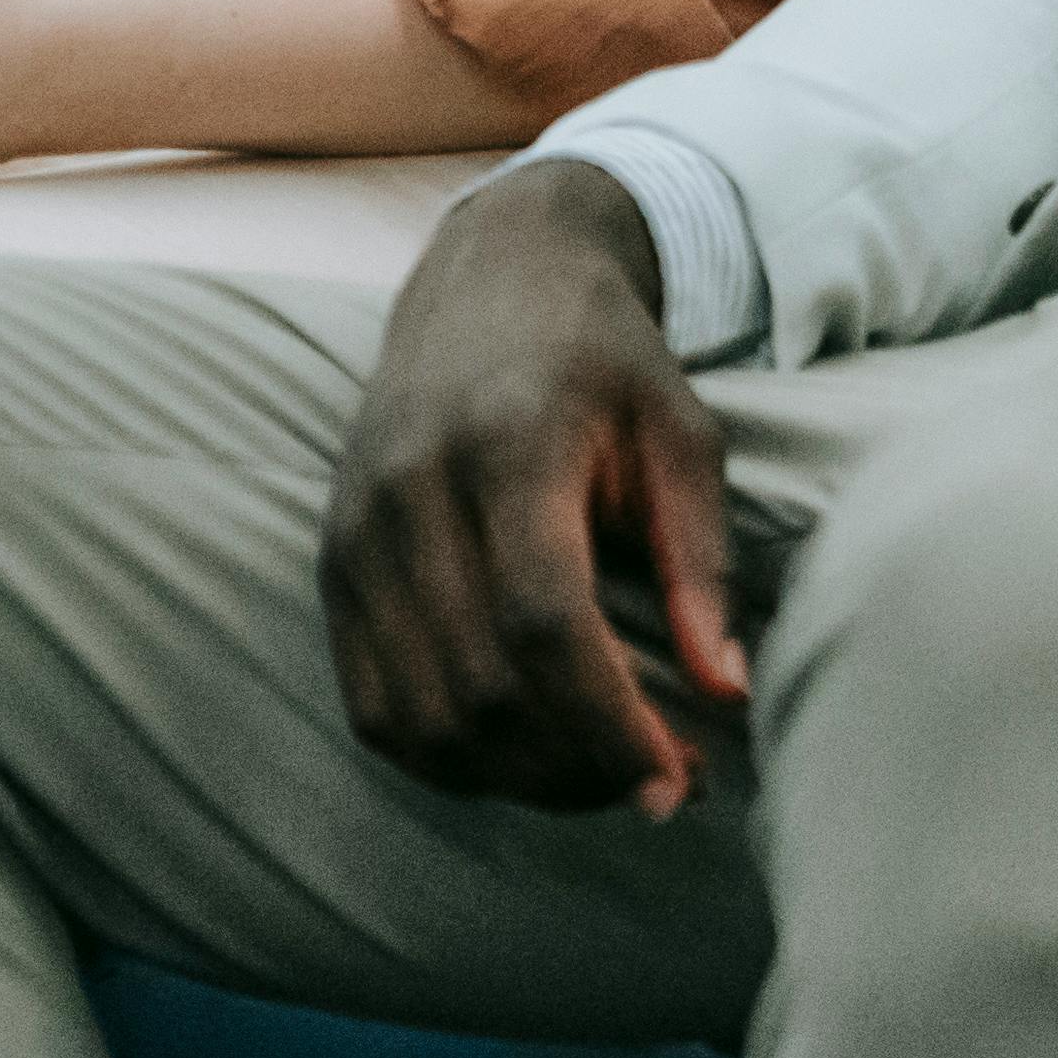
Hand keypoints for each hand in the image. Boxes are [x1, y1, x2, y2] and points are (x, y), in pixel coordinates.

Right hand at [319, 162, 748, 819]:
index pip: (543, 622)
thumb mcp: (680, 429)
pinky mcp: (333, 563)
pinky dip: (448, 758)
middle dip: (578, 767)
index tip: (674, 781)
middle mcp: (411, 489)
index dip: (608, 725)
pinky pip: (374, 708)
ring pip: (421, 717)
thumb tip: (724, 691)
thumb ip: (701, 558)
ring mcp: (356, 530)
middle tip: (659, 781)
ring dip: (517, 778)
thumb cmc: (602, 358)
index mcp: (507, 443)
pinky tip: (523, 754)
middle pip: (480, 687)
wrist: (489, 276)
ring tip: (598, 773)